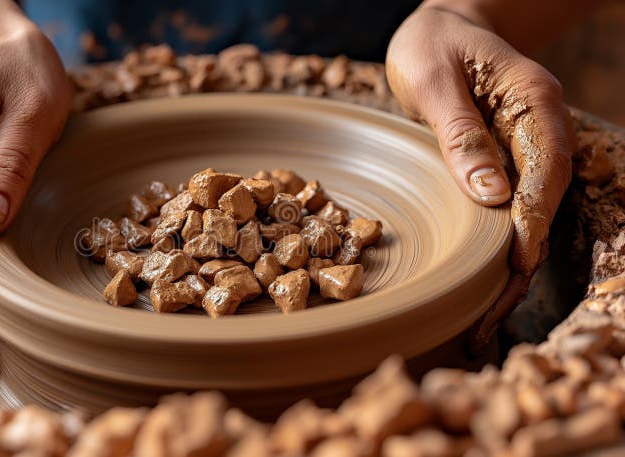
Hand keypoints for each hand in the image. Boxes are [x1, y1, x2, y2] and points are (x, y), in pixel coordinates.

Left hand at [386, 6, 575, 351]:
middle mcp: (540, 131)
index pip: (546, 172)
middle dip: (522, 262)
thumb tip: (491, 197)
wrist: (441, 28)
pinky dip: (497, 247)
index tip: (517, 265)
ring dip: (511, 265)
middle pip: (544, 205)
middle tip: (488, 318)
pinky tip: (480, 282)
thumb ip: (460, 133)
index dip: (533, 222)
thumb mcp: (434, 80)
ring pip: (530, 215)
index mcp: (534, 104)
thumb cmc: (433, 45)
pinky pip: (510, 209)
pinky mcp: (505, 162)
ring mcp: (526, 149)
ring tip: (481, 318)